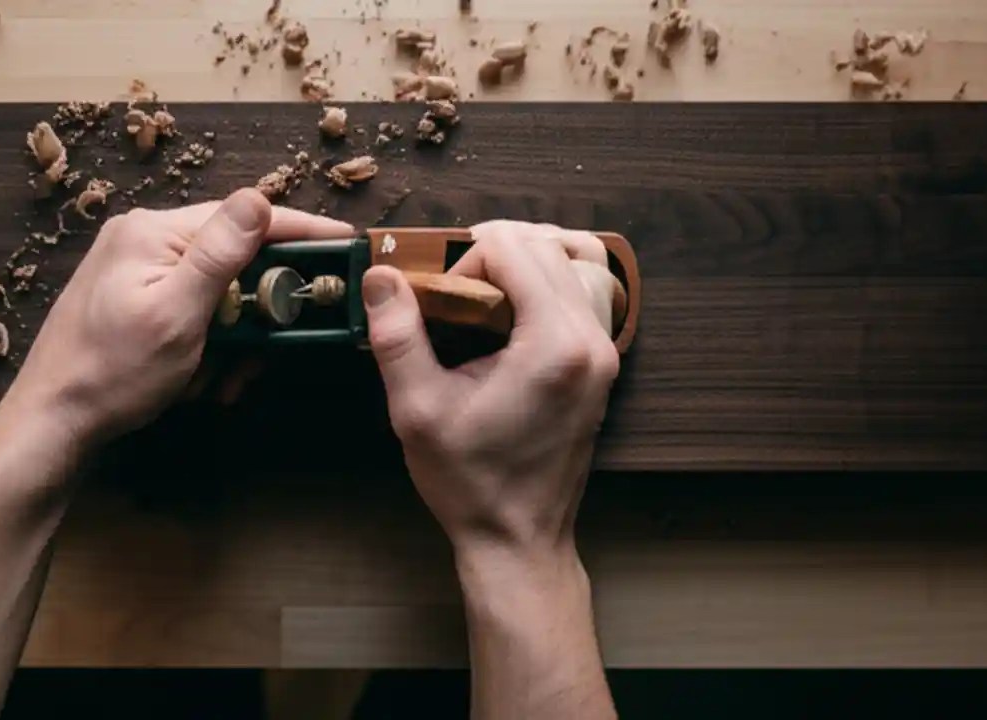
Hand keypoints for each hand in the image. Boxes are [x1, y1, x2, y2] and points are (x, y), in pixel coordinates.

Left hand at [7, 189, 352, 446]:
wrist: (52, 420)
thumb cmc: (112, 372)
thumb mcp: (177, 314)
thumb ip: (219, 255)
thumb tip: (259, 198)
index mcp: (155, 231)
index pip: (244, 217)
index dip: (300, 230)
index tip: (345, 242)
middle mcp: (145, 238)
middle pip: (233, 257)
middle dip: (257, 311)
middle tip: (268, 355)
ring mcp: (137, 268)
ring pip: (217, 291)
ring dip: (232, 338)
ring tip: (223, 381)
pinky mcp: (134, 298)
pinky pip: (193, 310)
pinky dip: (208, 345)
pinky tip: (199, 380)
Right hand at [363, 221, 619, 559]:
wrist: (519, 539)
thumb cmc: (471, 483)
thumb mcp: (418, 410)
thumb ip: (397, 337)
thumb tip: (379, 276)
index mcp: (554, 345)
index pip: (512, 247)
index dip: (464, 264)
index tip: (440, 309)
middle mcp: (592, 340)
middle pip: (548, 243)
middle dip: (493, 253)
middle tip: (453, 293)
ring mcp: (606, 351)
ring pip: (576, 259)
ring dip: (525, 258)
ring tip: (484, 289)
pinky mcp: (603, 364)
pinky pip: (586, 292)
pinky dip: (551, 280)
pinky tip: (514, 306)